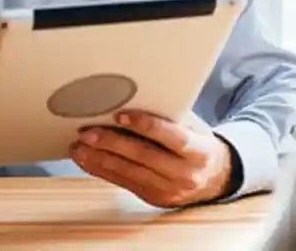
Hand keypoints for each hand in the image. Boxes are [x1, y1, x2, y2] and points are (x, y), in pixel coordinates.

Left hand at [70, 111, 235, 207]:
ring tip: (79, 146)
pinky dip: (102, 170)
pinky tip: (87, 160)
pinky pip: (123, 183)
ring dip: (99, 158)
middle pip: (143, 156)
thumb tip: (134, 97)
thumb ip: (170, 117)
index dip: (145, 125)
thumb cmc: (199, 144)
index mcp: (199, 151)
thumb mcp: (194, 127)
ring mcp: (168, 190)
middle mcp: (184, 174)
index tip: (120, 115)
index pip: (171, 137)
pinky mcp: (153, 198)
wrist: (216, 178)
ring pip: (128, 173)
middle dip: (111, 143)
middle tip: (87, 132)